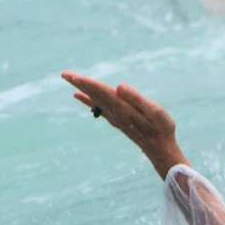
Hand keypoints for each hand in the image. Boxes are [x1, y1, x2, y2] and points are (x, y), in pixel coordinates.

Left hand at [62, 72, 187, 179]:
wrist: (160, 150)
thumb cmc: (161, 129)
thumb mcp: (154, 111)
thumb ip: (136, 99)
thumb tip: (119, 87)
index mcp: (123, 108)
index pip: (103, 92)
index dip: (89, 84)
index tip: (74, 77)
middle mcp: (115, 113)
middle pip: (95, 95)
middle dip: (80, 84)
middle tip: (64, 74)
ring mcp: (115, 117)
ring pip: (95, 99)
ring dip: (82, 89)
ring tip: (70, 80)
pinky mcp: (117, 119)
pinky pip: (98, 107)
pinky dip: (88, 100)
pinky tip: (78, 96)